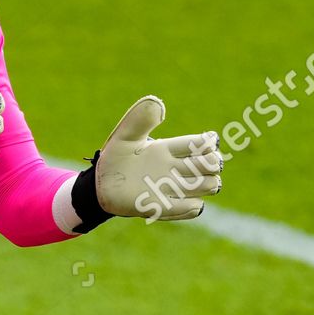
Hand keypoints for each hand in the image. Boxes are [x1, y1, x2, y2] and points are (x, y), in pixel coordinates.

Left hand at [92, 96, 220, 220]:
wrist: (100, 185)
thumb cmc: (116, 158)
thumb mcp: (125, 135)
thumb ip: (140, 119)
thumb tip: (159, 105)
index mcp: (169, 149)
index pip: (202, 143)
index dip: (208, 142)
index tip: (202, 143)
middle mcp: (176, 168)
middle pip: (213, 165)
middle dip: (213, 164)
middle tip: (193, 166)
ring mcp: (172, 189)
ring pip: (209, 185)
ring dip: (205, 184)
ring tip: (185, 183)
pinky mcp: (163, 207)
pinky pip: (192, 208)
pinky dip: (191, 205)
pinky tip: (177, 200)